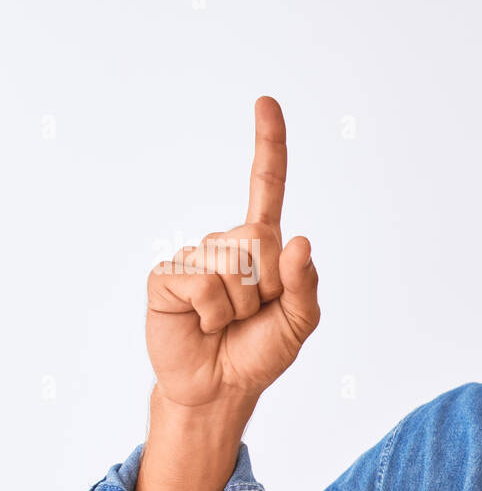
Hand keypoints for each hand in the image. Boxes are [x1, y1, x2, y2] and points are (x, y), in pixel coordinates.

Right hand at [145, 96, 319, 407]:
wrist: (221, 388)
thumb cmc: (259, 352)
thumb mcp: (299, 322)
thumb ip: (306, 284)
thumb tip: (300, 241)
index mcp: (262, 247)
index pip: (266, 187)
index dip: (268, 145)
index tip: (266, 102)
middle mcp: (227, 243)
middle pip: (260, 237)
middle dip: (267, 284)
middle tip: (252, 312)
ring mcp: (194, 256)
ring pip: (233, 264)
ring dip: (239, 305)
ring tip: (225, 321)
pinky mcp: (167, 276)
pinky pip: (202, 282)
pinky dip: (211, 312)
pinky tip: (202, 323)